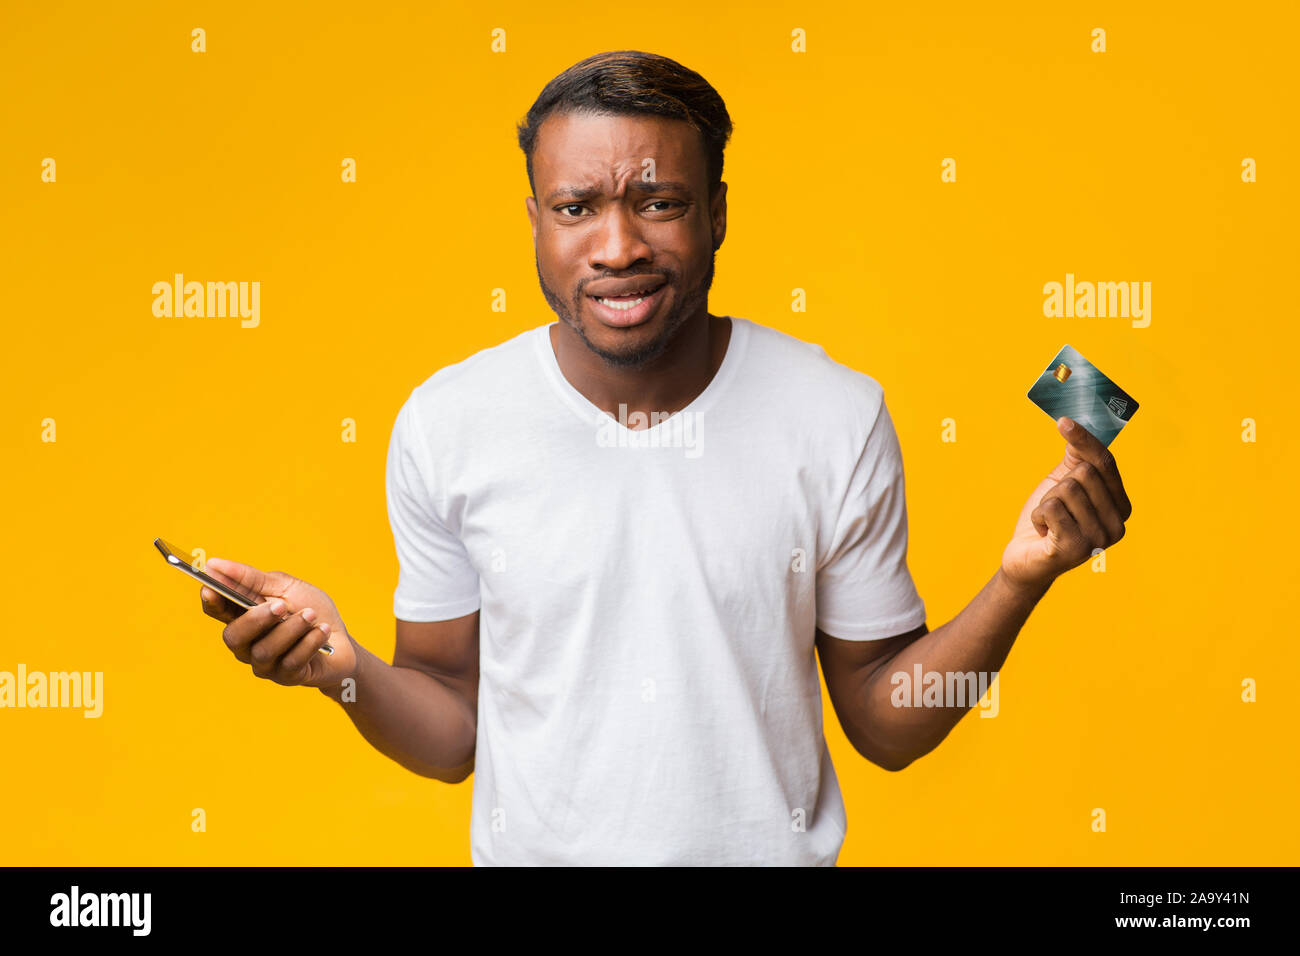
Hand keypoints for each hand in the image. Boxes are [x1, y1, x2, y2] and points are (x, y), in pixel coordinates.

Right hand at [198, 556, 357, 687]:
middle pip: (233, 637)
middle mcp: (248, 644)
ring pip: (264, 650)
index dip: (211, 601)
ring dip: (291, 629)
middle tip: (280, 605)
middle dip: (256, 619)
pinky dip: (309, 642)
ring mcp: (266, 664)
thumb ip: (252, 579)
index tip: (211, 588)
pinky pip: (291, 662)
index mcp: (244, 617)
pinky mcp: (287, 677)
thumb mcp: (286, 587)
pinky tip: (322, 631)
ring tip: (311, 615)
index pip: (217, 611)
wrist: (344, 641)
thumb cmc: (312, 611)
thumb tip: (214, 564)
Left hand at [1001, 416, 1132, 593]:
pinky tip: (1042, 532)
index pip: (1106, 463)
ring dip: (1047, 502)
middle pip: (1084, 472)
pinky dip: (1038, 515)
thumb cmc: (1048, 521)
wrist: (1025, 560)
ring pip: (1066, 488)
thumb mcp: (1064, 483)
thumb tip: (1074, 423)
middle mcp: (1117, 525)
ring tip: (1049, 522)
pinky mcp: (1076, 548)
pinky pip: (1052, 507)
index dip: (1084, 440)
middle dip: (1058, 484)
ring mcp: (1099, 538)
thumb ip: (1077, 457)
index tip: (1063, 421)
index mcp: (1121, 507)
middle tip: (1055, 508)